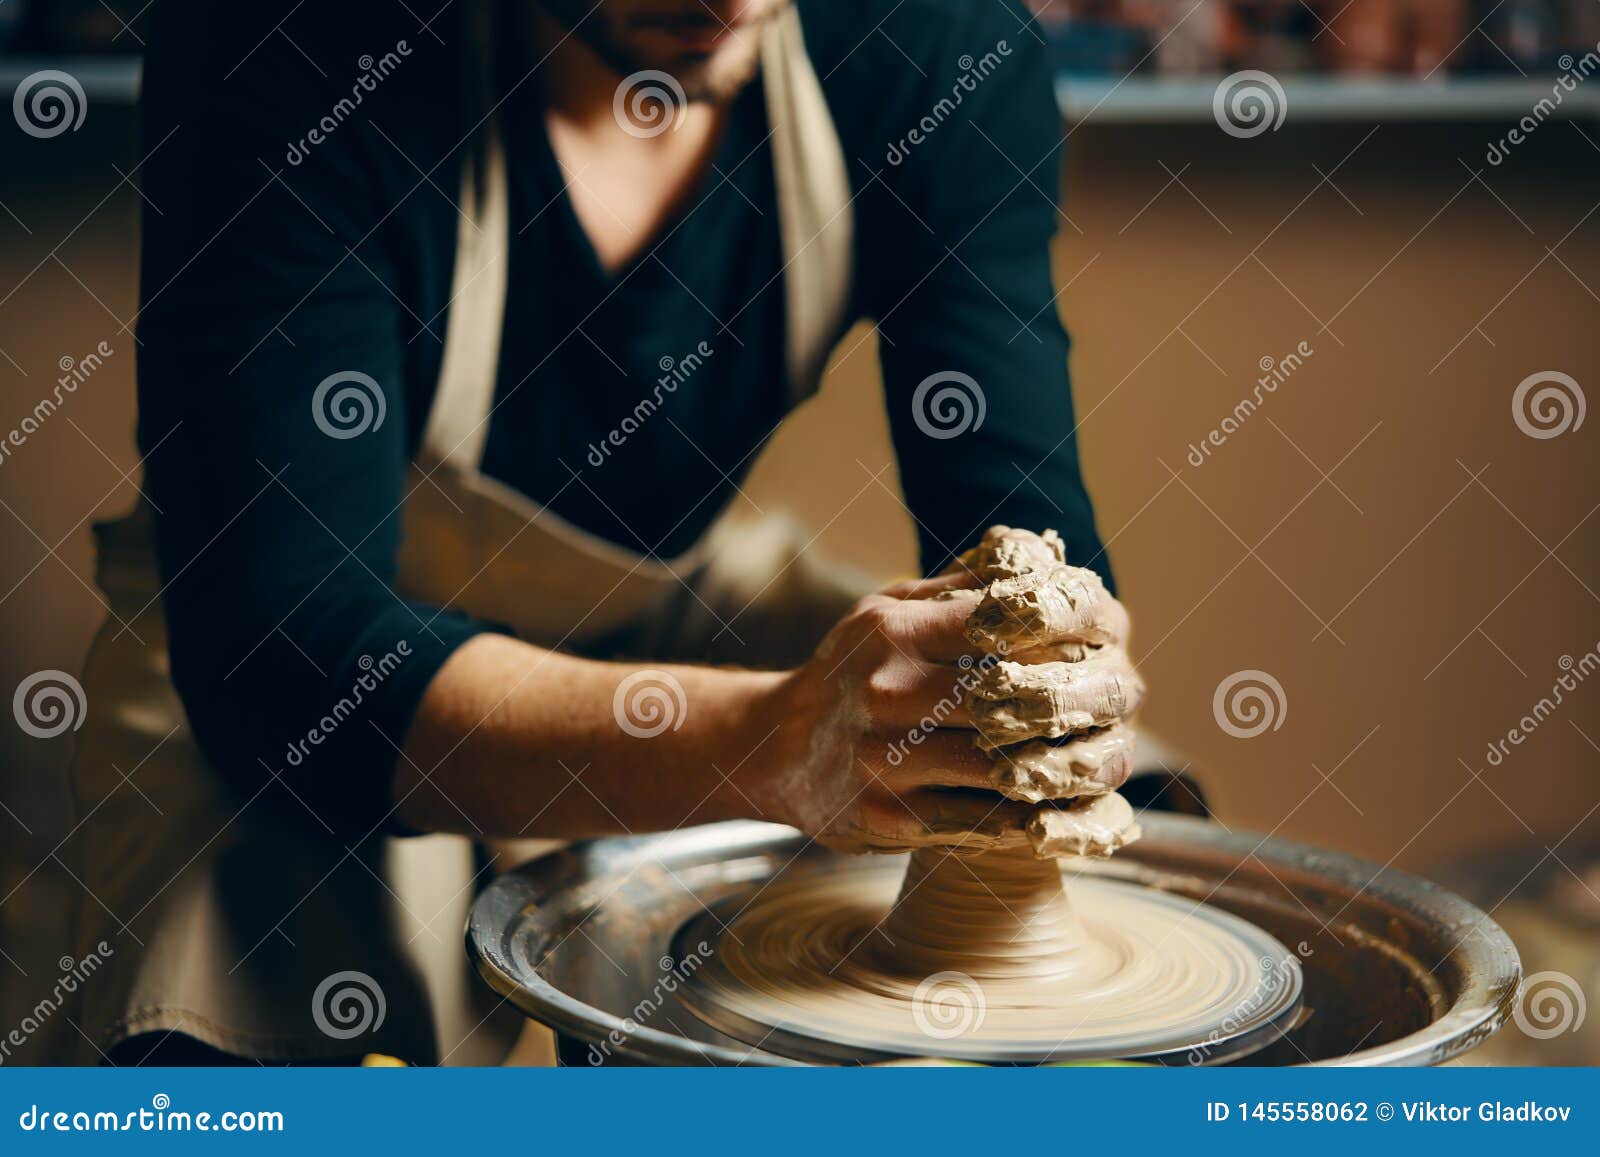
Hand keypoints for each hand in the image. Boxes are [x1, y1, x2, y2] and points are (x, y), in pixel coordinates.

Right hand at [744, 561, 1140, 853]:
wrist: (772, 751)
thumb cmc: (851, 669)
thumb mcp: (887, 609)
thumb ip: (963, 587)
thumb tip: (1048, 558)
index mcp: (895, 633)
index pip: (1005, 619)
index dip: (1073, 619)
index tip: (1115, 625)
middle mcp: (887, 694)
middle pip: (1017, 697)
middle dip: (1089, 696)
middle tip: (1131, 694)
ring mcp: (886, 763)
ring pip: (1009, 769)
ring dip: (1077, 766)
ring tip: (1117, 756)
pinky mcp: (890, 821)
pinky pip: (985, 825)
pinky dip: (1042, 819)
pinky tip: (1077, 808)